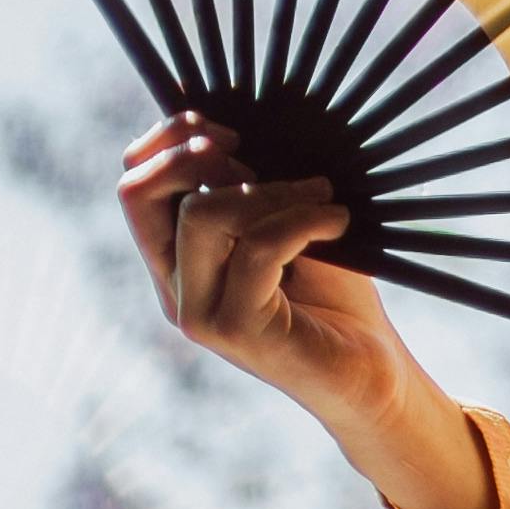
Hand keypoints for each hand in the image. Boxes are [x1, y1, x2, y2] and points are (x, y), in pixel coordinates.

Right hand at [116, 114, 498, 508]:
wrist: (375, 378)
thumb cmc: (336, 301)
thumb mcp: (285, 227)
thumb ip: (249, 188)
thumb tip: (230, 131)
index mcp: (177, 263)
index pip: (134, 188)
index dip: (166, 142)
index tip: (224, 131)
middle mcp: (176, 291)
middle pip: (145, 195)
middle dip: (201, 157)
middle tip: (258, 158)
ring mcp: (201, 314)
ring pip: (203, 216)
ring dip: (270, 189)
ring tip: (323, 198)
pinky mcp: (239, 330)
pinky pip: (258, 246)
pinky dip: (304, 220)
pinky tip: (338, 223)